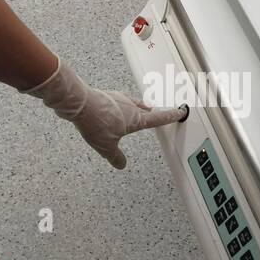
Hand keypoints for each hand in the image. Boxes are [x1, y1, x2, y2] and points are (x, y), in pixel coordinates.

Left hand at [23, 56, 183, 168]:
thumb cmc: (96, 122)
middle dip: (152, 112)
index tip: (180, 112)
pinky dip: (120, 105)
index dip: (170, 116)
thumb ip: (116, 156)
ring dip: (136, 107)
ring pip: (133, 103)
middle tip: (155, 113)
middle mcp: (130, 106)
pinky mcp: (107, 95)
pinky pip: (119, 100)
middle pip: (146, 109)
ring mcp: (118, 99)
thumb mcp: (106, 147)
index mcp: (136, 119)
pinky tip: (113, 108)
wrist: (79, 103)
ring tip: (136, 110)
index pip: (158, 118)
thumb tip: (121, 164)